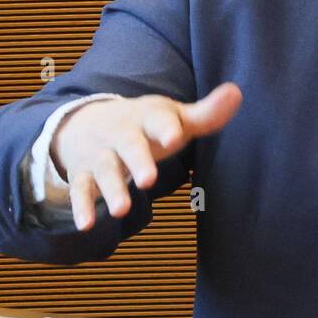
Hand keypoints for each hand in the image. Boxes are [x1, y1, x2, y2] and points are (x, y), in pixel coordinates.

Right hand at [49, 82, 242, 230]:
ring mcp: (100, 154)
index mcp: (148, 117)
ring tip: (122, 210)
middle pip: (129, 145)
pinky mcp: (84, 174)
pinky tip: (86, 225)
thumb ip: (206, 114)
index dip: (166, 128)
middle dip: (138, 161)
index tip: (174, 137)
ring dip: (112, 189)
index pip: (158, 119)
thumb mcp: (174, 118)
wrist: (88, 121)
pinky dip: (81, 206)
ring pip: (105, 170)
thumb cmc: (147, 125)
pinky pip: (81, 189)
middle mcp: (122, 133)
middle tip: (149, 181)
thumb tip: (236, 92)